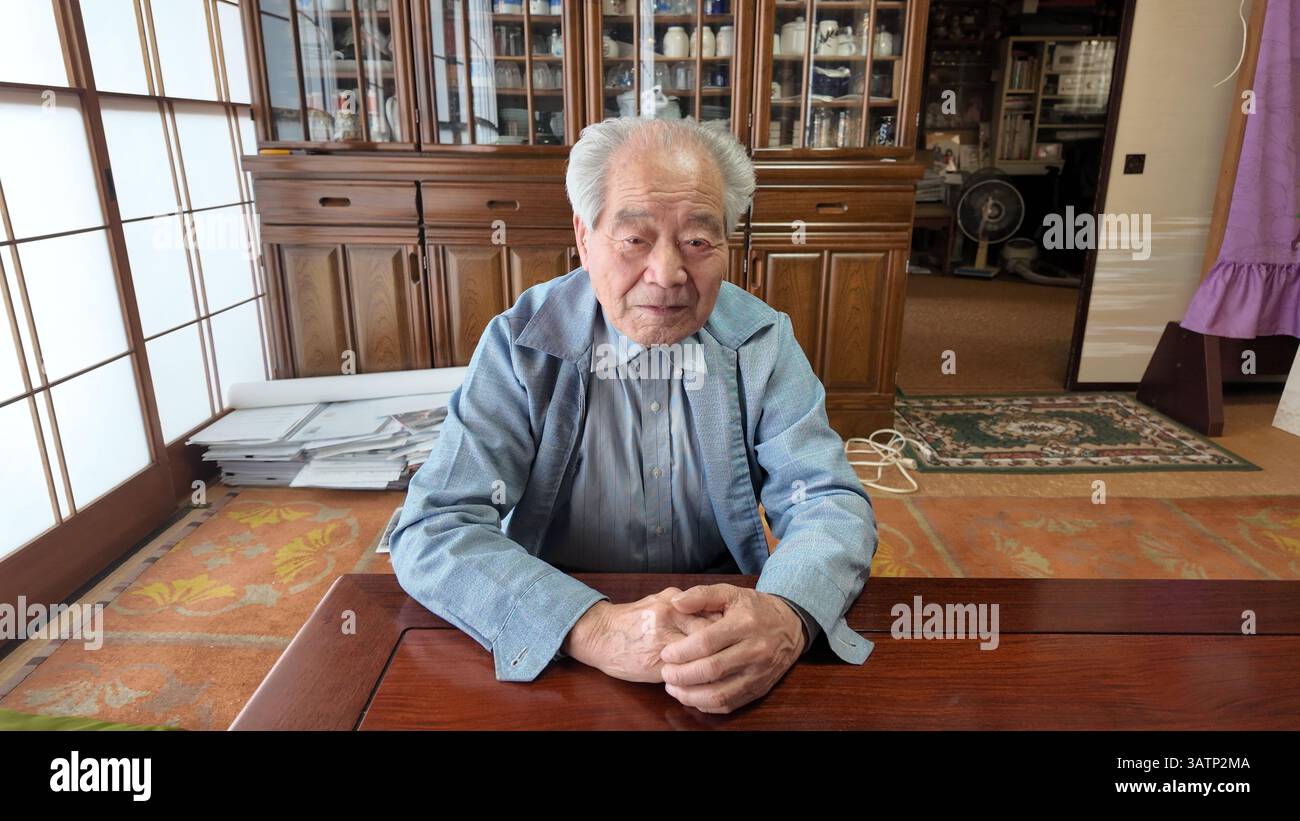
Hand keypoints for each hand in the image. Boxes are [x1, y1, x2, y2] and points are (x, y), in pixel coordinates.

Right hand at [561, 587, 720, 682]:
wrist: (601, 634)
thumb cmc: (632, 619)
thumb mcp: (660, 601)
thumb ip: (686, 606)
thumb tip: (716, 614)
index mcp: (674, 602)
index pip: (713, 612)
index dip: (727, 628)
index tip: (735, 637)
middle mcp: (671, 618)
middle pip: (711, 633)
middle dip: (725, 646)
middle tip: (733, 654)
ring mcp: (664, 641)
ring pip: (701, 654)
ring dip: (713, 664)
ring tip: (722, 669)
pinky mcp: (657, 664)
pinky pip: (687, 673)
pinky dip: (698, 678)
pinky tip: (704, 680)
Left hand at [658, 584, 805, 713]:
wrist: (790, 626)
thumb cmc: (755, 608)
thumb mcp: (730, 593)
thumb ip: (701, 595)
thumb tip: (675, 603)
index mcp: (745, 624)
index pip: (706, 642)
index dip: (681, 651)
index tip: (665, 654)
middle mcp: (755, 651)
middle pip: (711, 670)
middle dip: (682, 675)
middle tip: (665, 673)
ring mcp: (758, 673)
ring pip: (719, 694)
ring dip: (690, 695)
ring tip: (673, 688)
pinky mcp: (760, 689)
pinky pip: (730, 704)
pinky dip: (706, 705)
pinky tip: (692, 696)